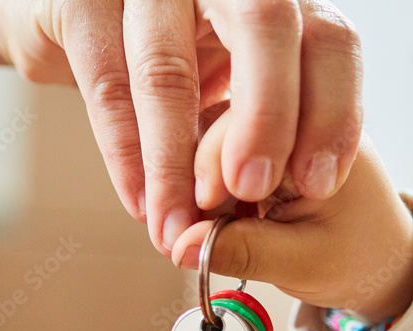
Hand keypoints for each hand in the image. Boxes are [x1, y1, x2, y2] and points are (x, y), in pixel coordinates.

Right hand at [0, 0, 364, 254]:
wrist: (83, 29)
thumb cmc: (185, 73)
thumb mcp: (238, 97)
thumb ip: (266, 134)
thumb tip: (288, 195)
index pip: (327, 36)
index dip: (332, 108)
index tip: (318, 183)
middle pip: (264, 24)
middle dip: (265, 117)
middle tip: (252, 190)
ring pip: (169, 69)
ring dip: (174, 162)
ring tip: (178, 227)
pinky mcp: (81, 3)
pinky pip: (107, 84)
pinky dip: (125, 152)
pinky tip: (142, 203)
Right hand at [171, 105, 412, 322]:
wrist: (378, 259)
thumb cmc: (355, 257)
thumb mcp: (301, 262)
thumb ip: (242, 251)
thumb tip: (181, 246)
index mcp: (324, 133)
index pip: (247, 127)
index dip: (214, 169)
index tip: (199, 213)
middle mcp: (300, 112)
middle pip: (219, 124)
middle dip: (199, 179)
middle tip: (187, 231)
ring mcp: (276, 121)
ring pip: (206, 135)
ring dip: (197, 184)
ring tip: (202, 230)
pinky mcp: (257, 138)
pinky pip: (212, 149)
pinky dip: (204, 186)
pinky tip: (209, 218)